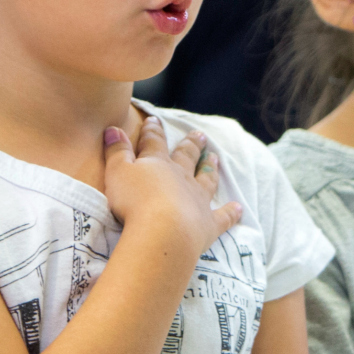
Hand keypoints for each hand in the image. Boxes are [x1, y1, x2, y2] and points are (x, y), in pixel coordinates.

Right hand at [102, 116, 243, 260]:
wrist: (162, 232)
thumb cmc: (135, 201)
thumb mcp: (117, 173)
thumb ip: (116, 151)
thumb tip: (114, 129)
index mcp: (158, 164)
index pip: (154, 142)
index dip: (153, 131)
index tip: (154, 120)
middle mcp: (181, 178)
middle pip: (187, 157)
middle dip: (191, 145)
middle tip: (199, 135)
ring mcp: (198, 200)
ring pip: (206, 180)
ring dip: (210, 169)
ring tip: (215, 158)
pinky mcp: (209, 224)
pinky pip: (223, 217)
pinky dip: (232, 212)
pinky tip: (239, 208)